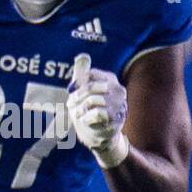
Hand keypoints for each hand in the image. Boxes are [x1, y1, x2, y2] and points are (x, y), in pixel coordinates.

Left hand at [66, 53, 128, 168]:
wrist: (99, 136)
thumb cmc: (89, 110)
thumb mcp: (83, 91)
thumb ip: (82, 74)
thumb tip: (81, 56)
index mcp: (110, 79)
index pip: (89, 74)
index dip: (76, 84)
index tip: (72, 91)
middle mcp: (118, 90)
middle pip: (89, 88)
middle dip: (76, 98)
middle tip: (71, 106)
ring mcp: (119, 104)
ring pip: (91, 101)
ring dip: (79, 110)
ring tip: (79, 115)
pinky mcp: (116, 119)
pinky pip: (95, 114)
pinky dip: (86, 119)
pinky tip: (87, 122)